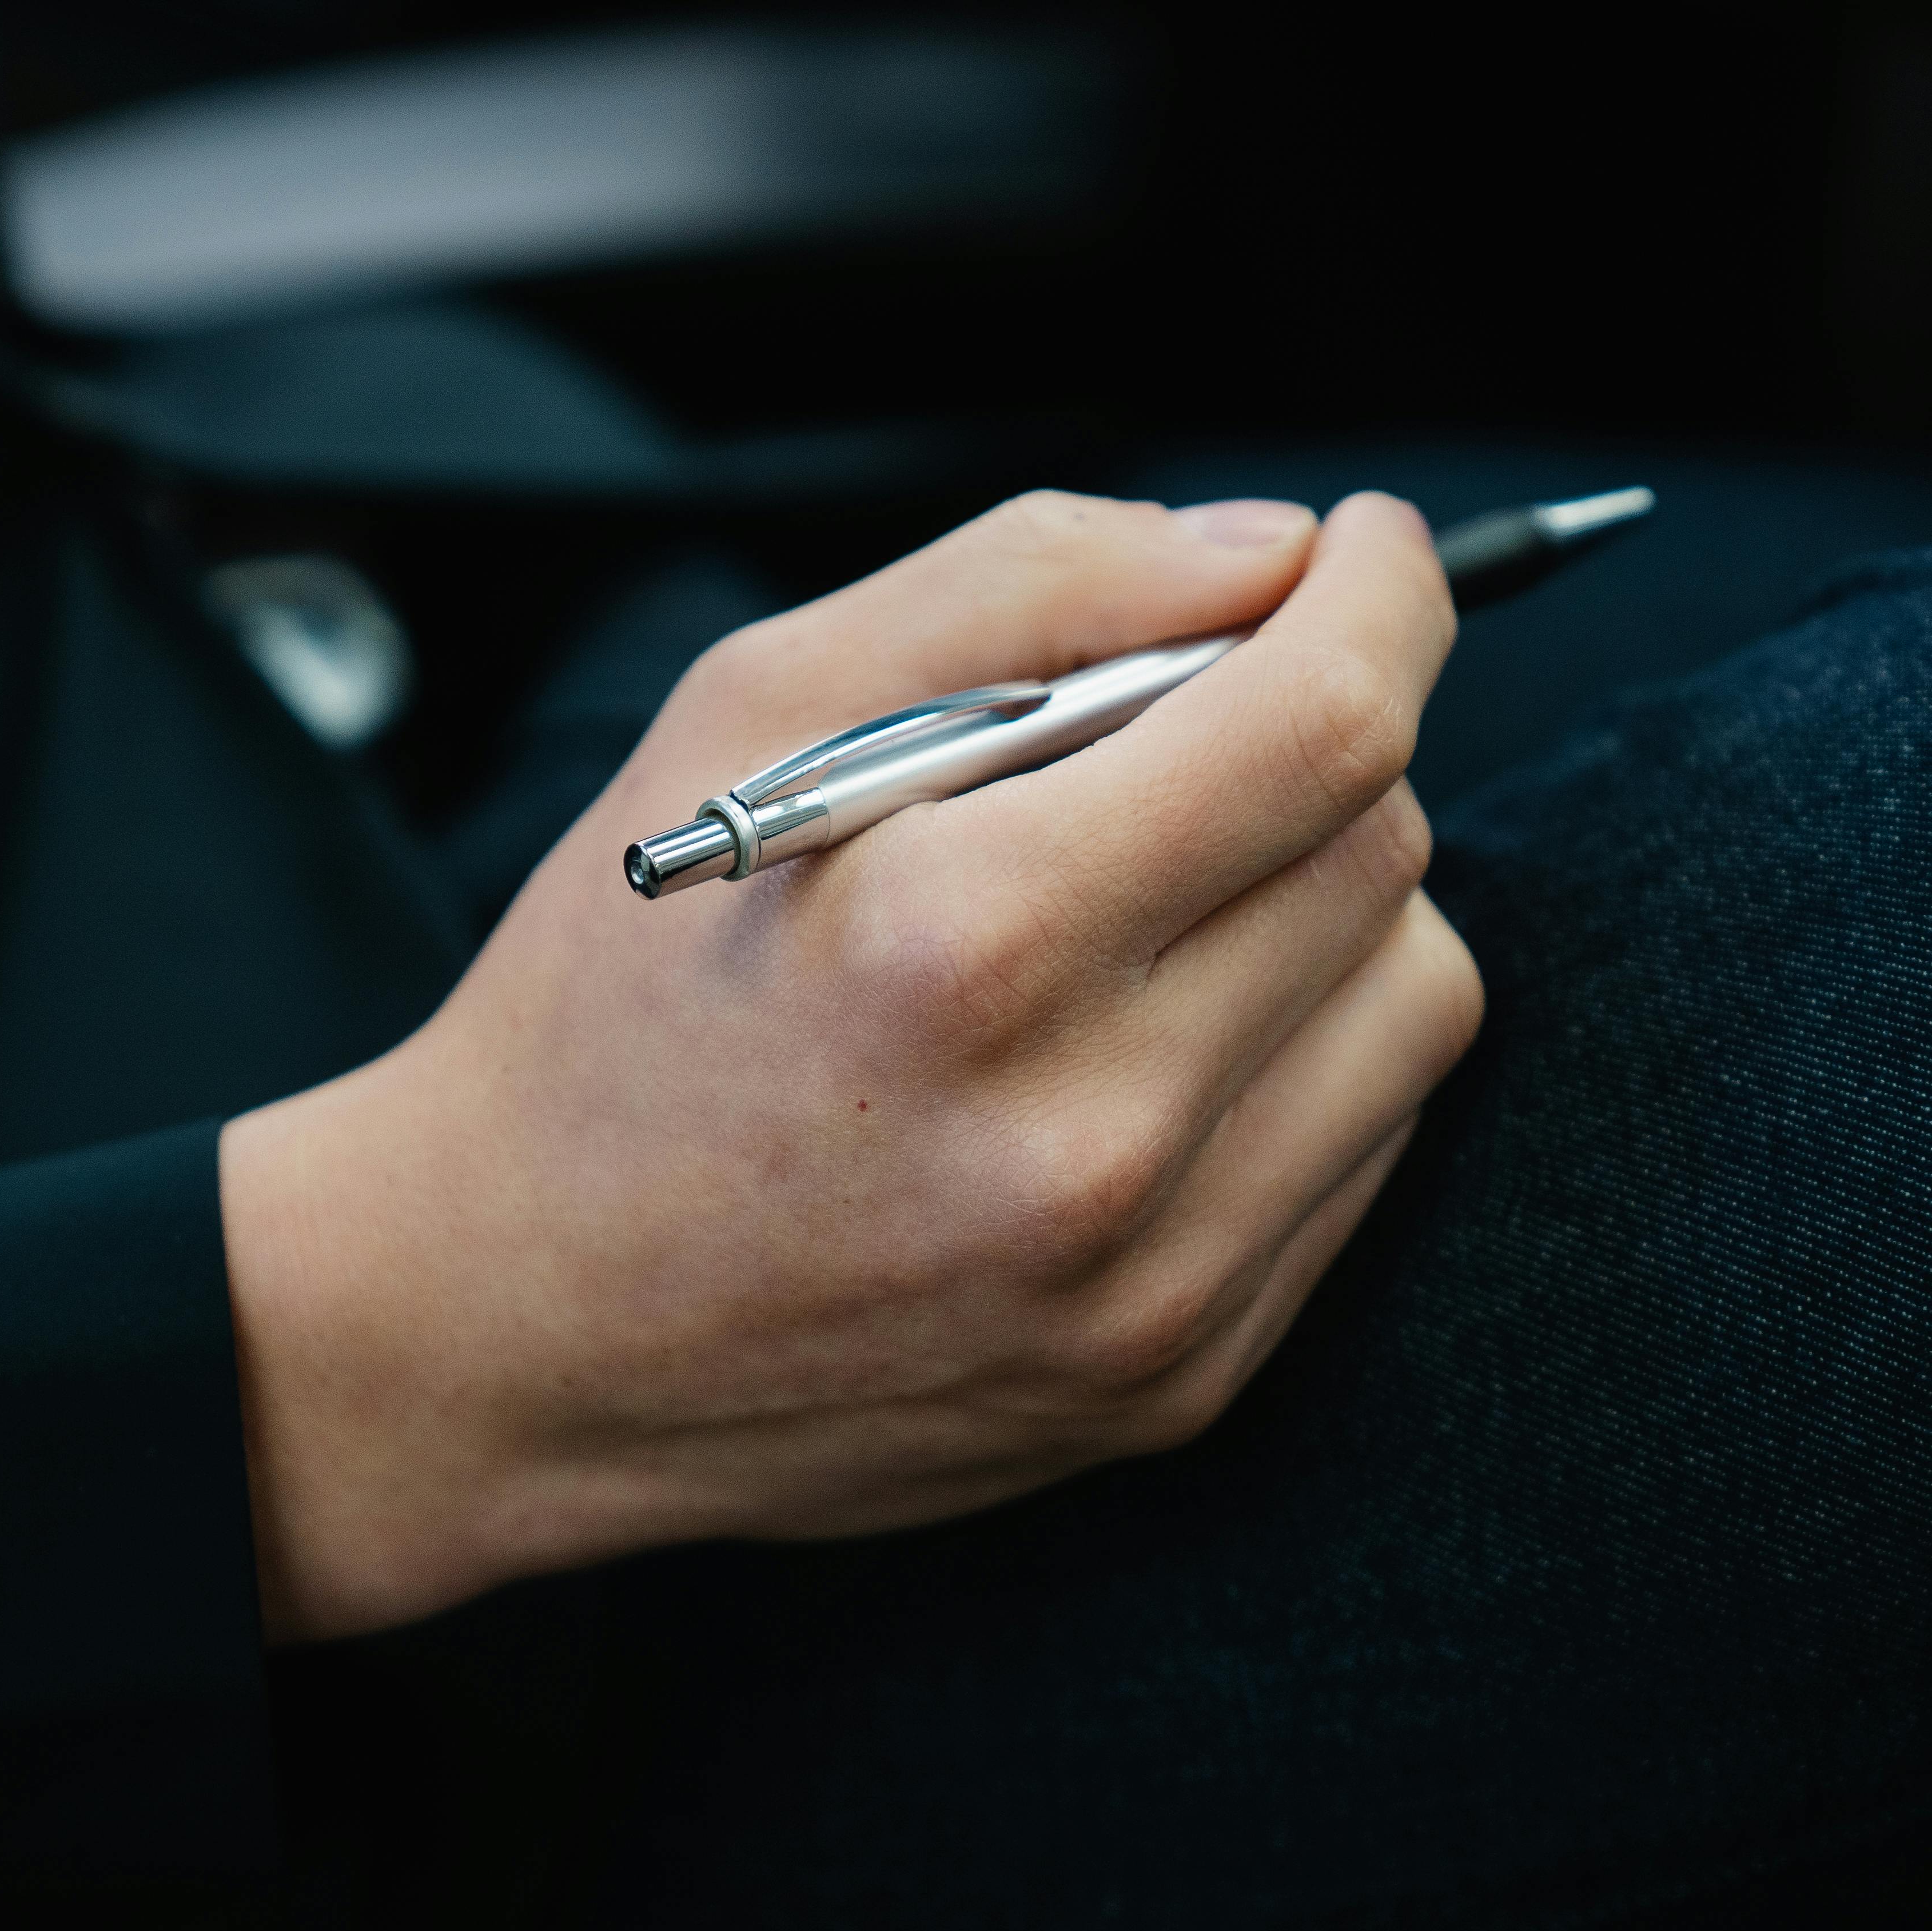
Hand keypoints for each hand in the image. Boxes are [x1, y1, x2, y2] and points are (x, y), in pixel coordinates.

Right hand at [220, 491, 1482, 1639]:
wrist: (513, 1322)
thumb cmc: (621, 983)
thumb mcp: (749, 706)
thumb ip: (1030, 583)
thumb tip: (1274, 554)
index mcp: (967, 942)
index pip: (1326, 726)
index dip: (1385, 597)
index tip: (1368, 549)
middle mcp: (1088, 1137)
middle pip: (1384, 847)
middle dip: (1321, 739)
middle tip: (1188, 734)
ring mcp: (1149, 1289)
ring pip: (1418, 999)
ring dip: (1333, 902)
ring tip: (1160, 904)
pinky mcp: (1181, 1381)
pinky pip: (1367, 1148)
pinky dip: (1301, 1051)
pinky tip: (1146, 1043)